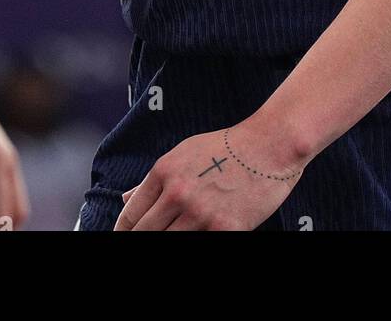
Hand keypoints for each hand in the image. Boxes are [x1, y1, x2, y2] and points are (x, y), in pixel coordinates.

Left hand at [113, 117, 306, 230]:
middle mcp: (178, 193)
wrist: (268, 146)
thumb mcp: (183, 153)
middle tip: (142, 241)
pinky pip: (198, 244)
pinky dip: (193, 243)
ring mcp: (201, 214)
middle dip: (141, 240)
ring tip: (171, 234)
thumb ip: (154, 179)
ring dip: (167, 241)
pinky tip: (195, 236)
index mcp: (164, 171)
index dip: (122, 231)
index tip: (122, 237)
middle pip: (145, 233)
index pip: (132, 214)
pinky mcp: (224, 229)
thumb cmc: (226, 147)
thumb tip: (126, 199)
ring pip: (169, 242)